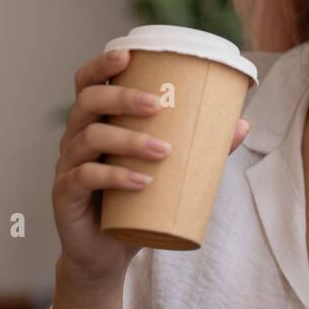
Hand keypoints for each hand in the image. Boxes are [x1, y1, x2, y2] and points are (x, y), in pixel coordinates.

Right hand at [52, 49, 249, 286]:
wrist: (108, 253)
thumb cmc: (137, 203)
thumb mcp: (169, 173)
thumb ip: (201, 148)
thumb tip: (243, 124)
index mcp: (97, 123)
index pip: (88, 82)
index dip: (102, 64)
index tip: (128, 54)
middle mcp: (76, 138)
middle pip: (87, 101)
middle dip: (123, 98)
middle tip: (159, 106)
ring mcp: (68, 166)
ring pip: (89, 138)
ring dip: (129, 140)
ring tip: (164, 152)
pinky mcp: (65, 195)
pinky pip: (84, 177)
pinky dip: (115, 177)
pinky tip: (141, 182)